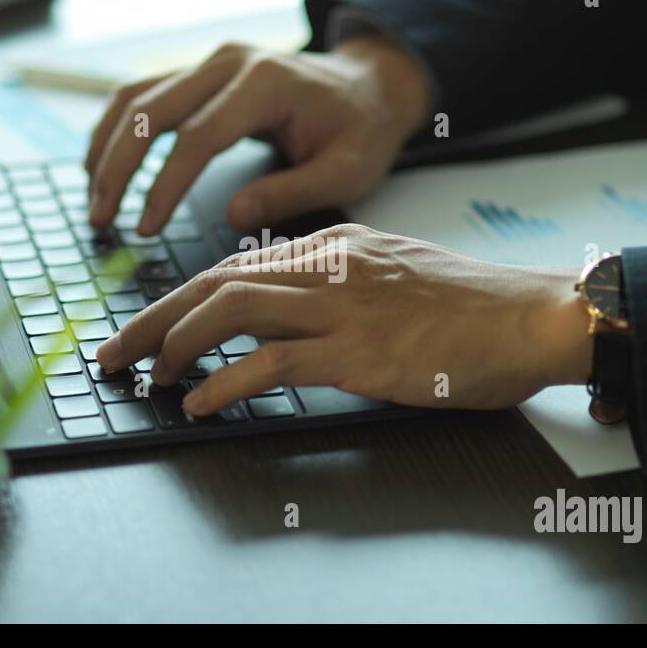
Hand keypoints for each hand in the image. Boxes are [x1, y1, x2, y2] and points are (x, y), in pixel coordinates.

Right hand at [83, 35, 430, 234]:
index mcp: (265, 83)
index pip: (197, 137)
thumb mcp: (345, 171)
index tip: (146, 229)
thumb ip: (290, 193)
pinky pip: (144, 95)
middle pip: (151, 110)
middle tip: (101, 219)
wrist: (369, 87)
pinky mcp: (200, 72)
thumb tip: (234, 217)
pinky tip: (104, 166)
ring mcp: (211, 62)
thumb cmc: (360, 131)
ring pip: (136, 97)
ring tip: (95, 199)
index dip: (165, 186)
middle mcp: (229, 62)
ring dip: (106, 146)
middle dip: (117, 167)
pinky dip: (117, 130)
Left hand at [95, 224, 593, 414]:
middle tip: (115, 354)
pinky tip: (202, 402)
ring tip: (150, 379)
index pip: (233, 267)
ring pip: (231, 312)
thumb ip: (337, 285)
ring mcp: (343, 307)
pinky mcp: (360, 351)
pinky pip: (272, 362)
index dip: (179, 300)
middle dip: (154, 320)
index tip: (147, 328)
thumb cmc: (470, 307)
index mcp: (334, 245)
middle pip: (215, 284)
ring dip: (176, 348)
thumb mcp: (393, 276)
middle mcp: (329, 266)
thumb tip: (281, 317)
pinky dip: (225, 382)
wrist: (532, 317)